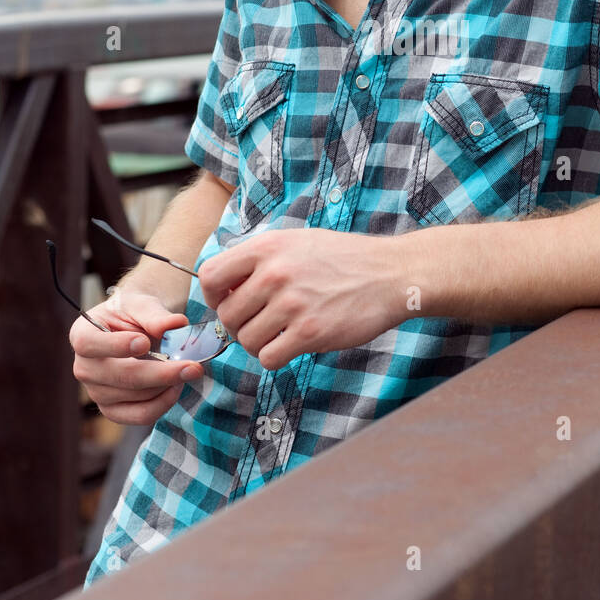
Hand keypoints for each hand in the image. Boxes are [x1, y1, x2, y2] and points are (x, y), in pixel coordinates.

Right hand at [70, 292, 204, 424]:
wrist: (135, 328)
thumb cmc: (133, 313)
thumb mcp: (141, 304)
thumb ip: (155, 314)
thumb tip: (177, 324)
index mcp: (82, 335)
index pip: (88, 344)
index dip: (115, 345)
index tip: (144, 342)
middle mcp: (84, 368)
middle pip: (118, 376)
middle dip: (159, 373)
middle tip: (192, 366)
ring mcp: (97, 392)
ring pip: (135, 397)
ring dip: (166, 385)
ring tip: (187, 369)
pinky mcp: (113, 410)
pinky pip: (140, 415)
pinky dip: (163, 402)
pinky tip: (177, 386)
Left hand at [197, 229, 405, 369]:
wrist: (389, 273)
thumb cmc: (342, 259)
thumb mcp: (296, 241)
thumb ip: (259, 259)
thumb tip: (224, 286)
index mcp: (267, 247)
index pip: (210, 275)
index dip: (212, 296)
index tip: (228, 302)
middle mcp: (275, 273)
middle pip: (226, 314)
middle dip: (238, 325)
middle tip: (260, 323)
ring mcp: (292, 303)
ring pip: (246, 340)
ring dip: (258, 343)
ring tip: (279, 334)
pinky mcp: (310, 332)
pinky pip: (269, 358)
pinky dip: (275, 357)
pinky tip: (292, 345)